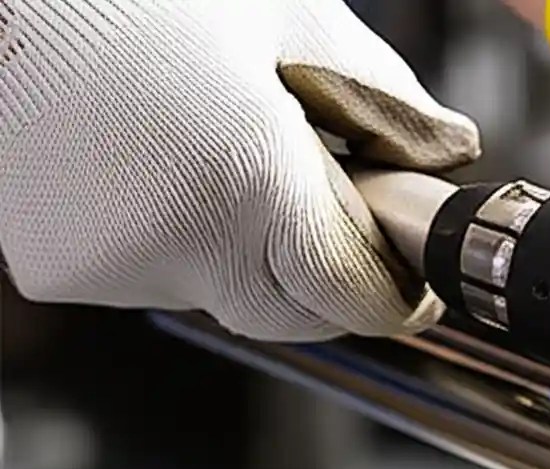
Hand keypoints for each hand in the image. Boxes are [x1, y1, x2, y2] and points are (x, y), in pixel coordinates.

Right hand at [0, 0, 478, 340]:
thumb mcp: (292, 19)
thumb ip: (387, 102)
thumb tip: (448, 152)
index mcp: (246, 181)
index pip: (355, 297)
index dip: (398, 294)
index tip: (416, 282)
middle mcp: (175, 242)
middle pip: (295, 315)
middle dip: (331, 277)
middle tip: (336, 212)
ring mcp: (108, 265)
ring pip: (227, 298)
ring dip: (254, 254)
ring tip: (232, 162)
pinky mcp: (59, 270)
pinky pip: (160, 281)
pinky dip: (187, 244)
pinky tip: (173, 173)